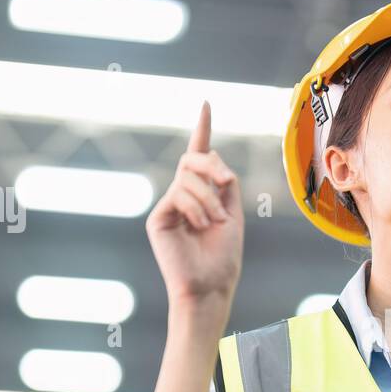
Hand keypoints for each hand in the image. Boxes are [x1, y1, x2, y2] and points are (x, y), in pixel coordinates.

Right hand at [146, 100, 244, 306]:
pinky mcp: (158, 218)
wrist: (210, 286)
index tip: (205, 105)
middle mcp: (182, 197)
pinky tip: (199, 227)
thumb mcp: (232, 213)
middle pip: (194, 159)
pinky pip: (178, 195)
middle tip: (226, 183)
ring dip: (209, 199)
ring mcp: (168, 206)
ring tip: (214, 222)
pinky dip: (196, 208)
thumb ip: (224, 183)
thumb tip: (211, 155)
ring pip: (188, 178)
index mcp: (202, 195)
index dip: (202, 130)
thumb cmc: (223, 257)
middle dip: (212, 164)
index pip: (199, 156)